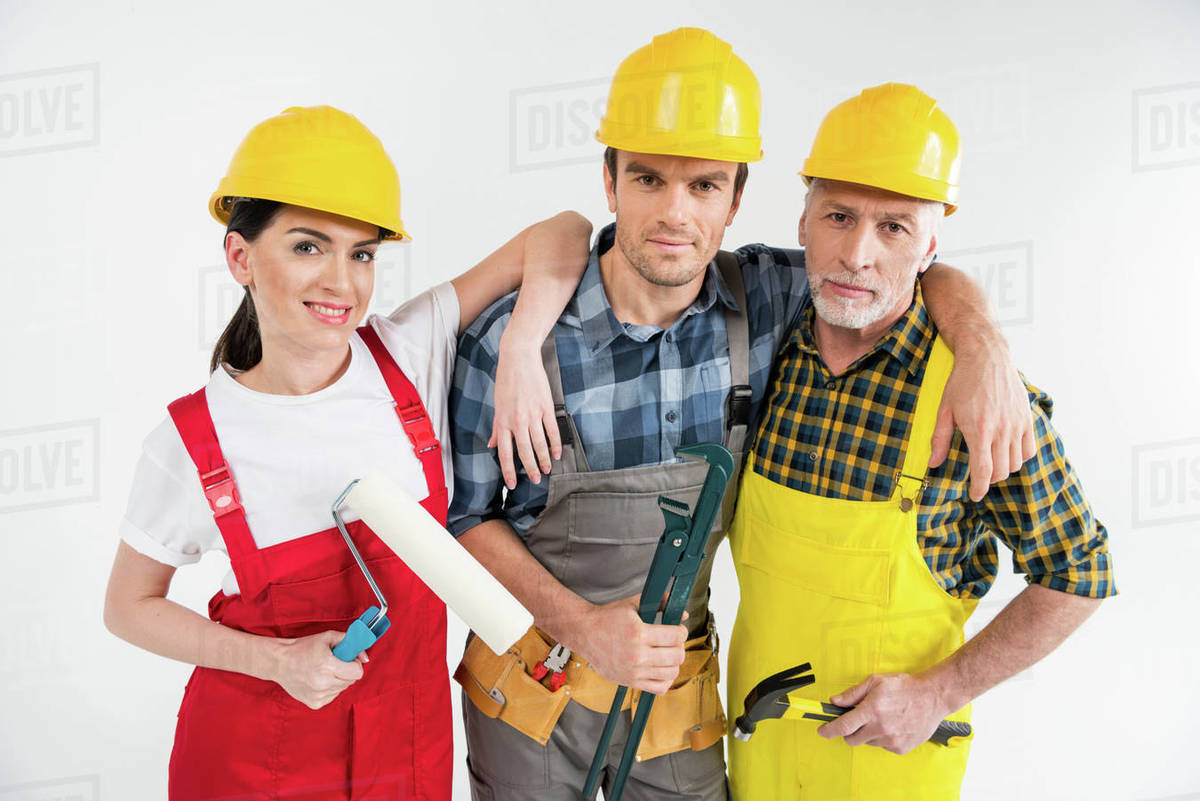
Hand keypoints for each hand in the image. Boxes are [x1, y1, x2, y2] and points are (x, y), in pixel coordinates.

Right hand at [268, 630, 368, 709]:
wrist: (279, 662)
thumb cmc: (303, 648)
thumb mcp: (327, 637)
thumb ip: (349, 642)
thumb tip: (365, 657)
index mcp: (327, 666)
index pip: (357, 673)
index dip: (355, 664)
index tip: (348, 659)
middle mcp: (323, 683)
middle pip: (351, 681)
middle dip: (347, 671)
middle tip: (334, 664)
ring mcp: (318, 695)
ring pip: (342, 689)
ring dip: (338, 680)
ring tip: (323, 672)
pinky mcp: (315, 704)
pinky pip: (333, 696)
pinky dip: (330, 689)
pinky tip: (318, 680)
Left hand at [491, 340, 560, 488]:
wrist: (519, 358)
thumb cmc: (506, 380)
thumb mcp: (497, 405)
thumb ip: (497, 427)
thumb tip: (493, 444)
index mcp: (503, 421)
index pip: (505, 453)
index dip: (508, 471)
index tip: (512, 484)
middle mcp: (517, 420)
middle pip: (524, 452)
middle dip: (530, 469)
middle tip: (535, 480)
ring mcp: (532, 414)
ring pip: (539, 443)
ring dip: (544, 459)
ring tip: (547, 469)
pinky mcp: (545, 406)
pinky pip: (552, 430)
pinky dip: (555, 443)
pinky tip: (556, 453)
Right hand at [562, 594, 686, 695]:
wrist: (584, 633)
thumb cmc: (607, 618)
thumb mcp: (633, 604)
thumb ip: (659, 604)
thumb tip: (682, 612)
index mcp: (638, 633)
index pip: (676, 636)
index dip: (681, 631)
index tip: (678, 629)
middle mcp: (637, 655)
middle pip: (677, 656)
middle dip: (679, 647)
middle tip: (673, 642)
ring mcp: (634, 671)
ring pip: (671, 673)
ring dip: (674, 663)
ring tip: (667, 654)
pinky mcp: (630, 682)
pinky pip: (659, 688)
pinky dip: (665, 680)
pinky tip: (661, 669)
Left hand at [816, 673, 949, 754]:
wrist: (933, 697)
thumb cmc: (904, 687)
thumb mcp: (876, 682)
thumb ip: (853, 694)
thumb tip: (835, 701)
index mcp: (871, 710)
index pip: (843, 726)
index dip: (829, 731)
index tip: (822, 731)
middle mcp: (880, 728)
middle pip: (852, 739)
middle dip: (849, 731)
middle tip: (857, 720)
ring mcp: (891, 740)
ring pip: (868, 742)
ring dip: (868, 733)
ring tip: (882, 718)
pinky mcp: (900, 748)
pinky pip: (883, 746)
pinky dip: (883, 737)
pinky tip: (893, 725)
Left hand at [930, 337, 1035, 500]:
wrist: (986, 357)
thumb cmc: (962, 382)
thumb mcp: (944, 410)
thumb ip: (940, 439)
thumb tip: (933, 464)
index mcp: (979, 429)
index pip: (984, 471)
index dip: (980, 489)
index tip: (975, 495)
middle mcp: (1001, 429)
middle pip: (1002, 471)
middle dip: (989, 479)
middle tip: (979, 475)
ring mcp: (1017, 424)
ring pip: (1016, 463)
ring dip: (1004, 468)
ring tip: (991, 460)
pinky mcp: (1027, 418)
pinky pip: (1029, 449)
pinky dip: (1019, 457)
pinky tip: (1007, 451)